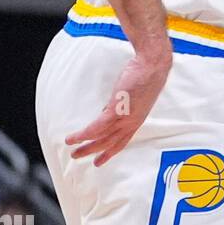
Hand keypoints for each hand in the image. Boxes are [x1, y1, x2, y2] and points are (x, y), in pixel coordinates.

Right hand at [65, 45, 171, 166]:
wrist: (152, 64)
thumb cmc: (146, 74)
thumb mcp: (135, 95)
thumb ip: (122, 105)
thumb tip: (108, 109)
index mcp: (137, 119)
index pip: (122, 141)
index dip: (110, 151)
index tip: (99, 160)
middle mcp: (131, 122)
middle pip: (109, 143)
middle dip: (92, 151)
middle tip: (78, 156)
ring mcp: (124, 117)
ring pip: (101, 137)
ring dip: (85, 145)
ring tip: (71, 148)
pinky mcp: (117, 109)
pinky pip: (98, 126)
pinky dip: (85, 134)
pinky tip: (75, 136)